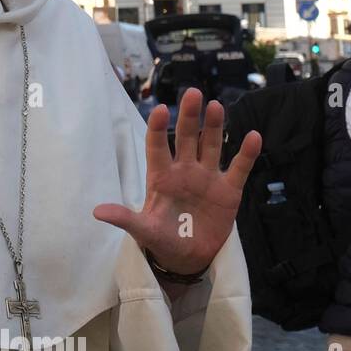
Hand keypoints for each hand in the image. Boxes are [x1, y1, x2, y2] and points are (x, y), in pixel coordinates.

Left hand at [93, 89, 260, 275]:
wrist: (188, 257)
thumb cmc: (162, 239)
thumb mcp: (143, 230)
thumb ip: (125, 218)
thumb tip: (97, 212)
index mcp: (161, 177)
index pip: (157, 146)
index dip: (157, 128)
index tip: (159, 109)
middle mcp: (184, 171)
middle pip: (186, 138)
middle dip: (189, 117)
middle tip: (193, 93)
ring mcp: (207, 178)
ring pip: (211, 145)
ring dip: (214, 126)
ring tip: (216, 106)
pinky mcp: (229, 190)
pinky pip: (239, 168)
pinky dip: (247, 154)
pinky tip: (253, 136)